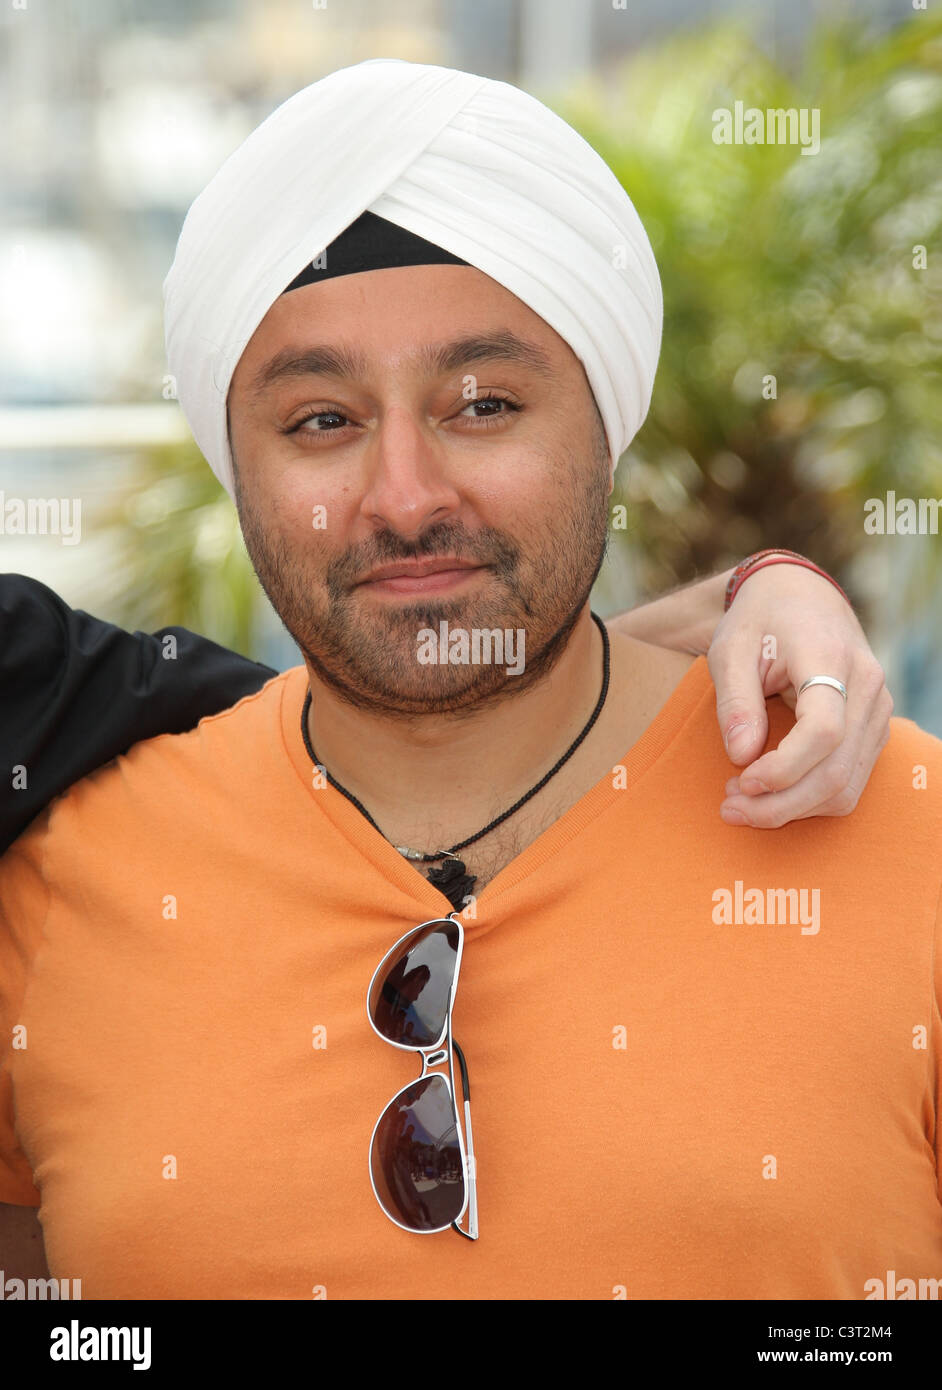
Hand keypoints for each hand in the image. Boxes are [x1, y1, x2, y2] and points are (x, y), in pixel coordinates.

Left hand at [707, 562, 892, 826]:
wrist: (801, 598)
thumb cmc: (760, 622)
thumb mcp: (731, 649)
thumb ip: (735, 701)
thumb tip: (742, 755)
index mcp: (831, 658)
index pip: (823, 729)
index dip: (783, 767)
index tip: (741, 780)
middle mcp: (867, 687)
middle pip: (835, 769)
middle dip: (780, 803)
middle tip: (729, 808)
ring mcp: (877, 711)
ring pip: (845, 786)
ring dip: (793, 808)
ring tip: (741, 805)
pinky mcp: (872, 730)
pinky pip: (849, 782)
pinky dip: (809, 800)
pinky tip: (771, 796)